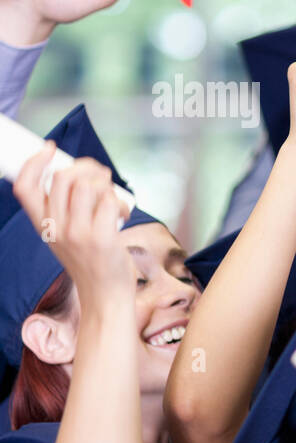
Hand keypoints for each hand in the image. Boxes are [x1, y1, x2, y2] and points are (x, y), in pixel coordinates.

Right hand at [12, 143, 134, 300]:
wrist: (104, 295)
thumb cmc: (90, 261)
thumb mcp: (65, 236)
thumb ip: (64, 209)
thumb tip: (75, 172)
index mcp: (44, 226)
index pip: (25, 188)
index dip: (34, 162)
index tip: (50, 147)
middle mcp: (56, 228)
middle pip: (63, 178)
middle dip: (87, 167)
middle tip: (101, 175)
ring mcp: (78, 234)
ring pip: (88, 185)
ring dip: (105, 182)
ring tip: (113, 195)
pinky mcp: (102, 238)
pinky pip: (109, 201)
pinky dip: (121, 201)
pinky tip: (123, 213)